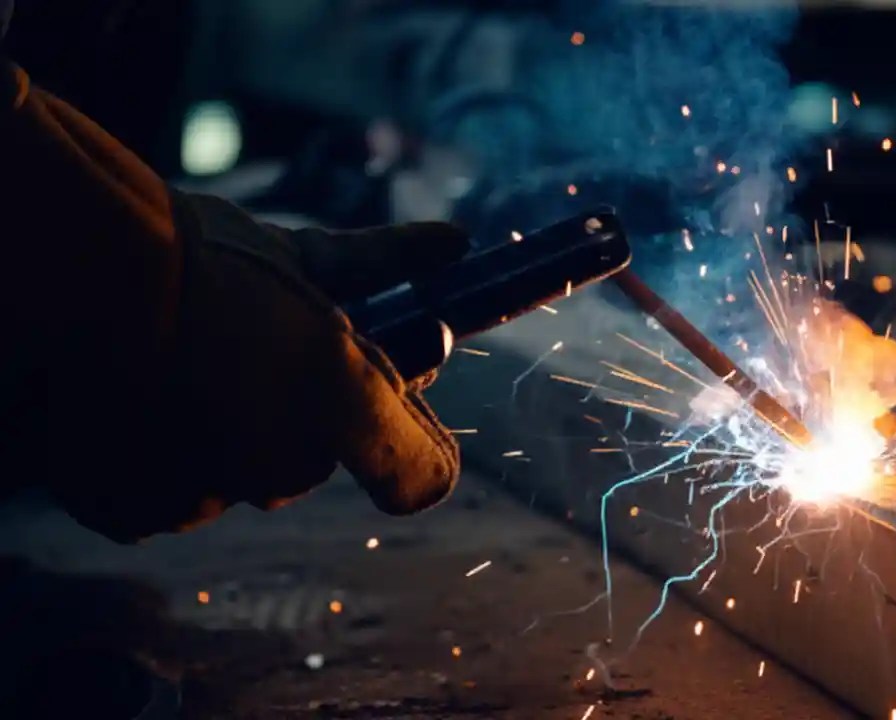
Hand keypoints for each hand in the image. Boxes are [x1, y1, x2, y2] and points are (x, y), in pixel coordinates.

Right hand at [50, 192, 469, 541]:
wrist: (75, 275)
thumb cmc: (197, 257)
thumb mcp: (302, 255)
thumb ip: (385, 262)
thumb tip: (454, 242)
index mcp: (342, 400)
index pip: (421, 477)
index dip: (412, 444)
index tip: (391, 408)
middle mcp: (286, 464)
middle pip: (314, 462)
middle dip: (298, 416)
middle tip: (255, 353)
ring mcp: (210, 495)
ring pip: (237, 479)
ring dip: (225, 437)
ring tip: (183, 370)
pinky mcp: (138, 512)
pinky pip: (169, 495)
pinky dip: (158, 459)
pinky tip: (141, 402)